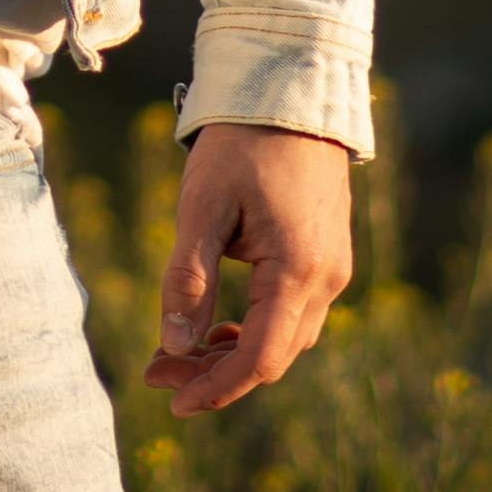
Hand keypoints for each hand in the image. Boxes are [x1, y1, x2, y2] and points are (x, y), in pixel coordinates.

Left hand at [147, 120, 354, 418]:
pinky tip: (219, 323)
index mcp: (299, 271)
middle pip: (274, 357)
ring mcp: (334, 269)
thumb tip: (174, 346)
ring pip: (286, 339)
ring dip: (235, 353)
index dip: (215, 389)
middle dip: (216, 374)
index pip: (260, 360)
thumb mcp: (203, 205)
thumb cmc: (243, 143)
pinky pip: (295, 313)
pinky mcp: (328, 256)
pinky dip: (256, 328)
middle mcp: (328, 280)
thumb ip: (189, 277)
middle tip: (157, 371)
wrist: (292, 90)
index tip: (171, 401)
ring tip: (180, 350)